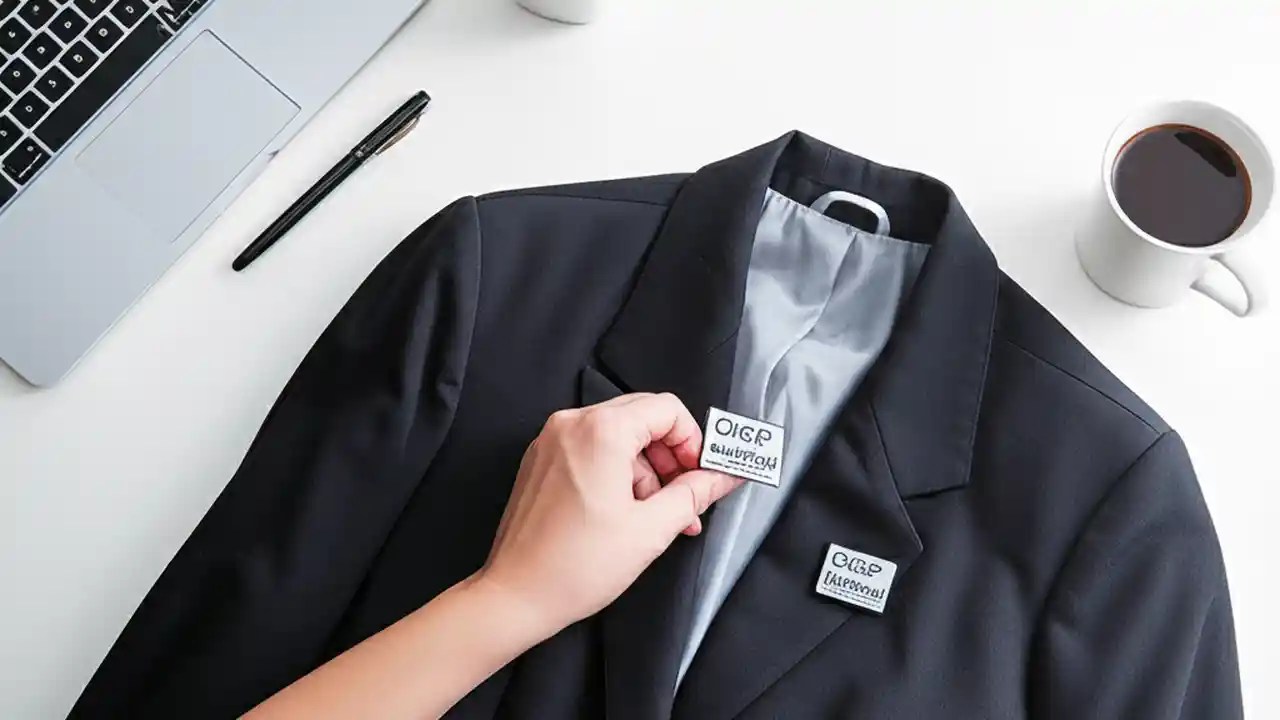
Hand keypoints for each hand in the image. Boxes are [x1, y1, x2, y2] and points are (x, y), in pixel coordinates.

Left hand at [477, 393, 743, 631]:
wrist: (515, 595)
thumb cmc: (576, 566)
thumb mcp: (651, 529)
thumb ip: (694, 493)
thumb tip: (724, 475)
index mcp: (601, 432)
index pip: (667, 409)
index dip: (693, 440)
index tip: (702, 473)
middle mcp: (572, 425)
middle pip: (642, 416)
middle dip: (671, 454)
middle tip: (686, 494)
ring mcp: (551, 440)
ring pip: (617, 434)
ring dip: (646, 467)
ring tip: (658, 516)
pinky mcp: (541, 460)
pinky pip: (591, 448)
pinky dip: (617, 470)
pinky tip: (627, 511)